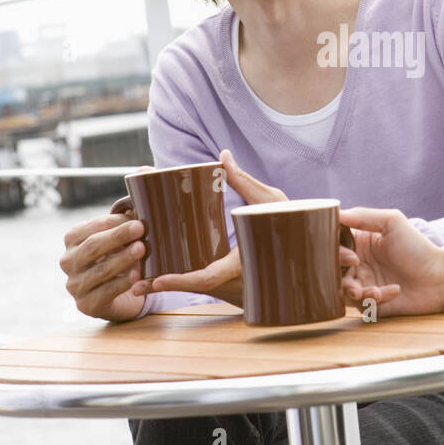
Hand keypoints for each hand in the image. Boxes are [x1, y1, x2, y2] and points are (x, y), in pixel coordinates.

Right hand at [61, 206, 154, 323]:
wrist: (120, 297)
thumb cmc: (118, 259)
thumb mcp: (119, 241)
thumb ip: (124, 225)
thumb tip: (135, 208)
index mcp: (72, 240)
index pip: (91, 228)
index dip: (114, 223)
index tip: (137, 220)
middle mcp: (68, 262)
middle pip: (93, 246)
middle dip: (118, 236)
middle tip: (140, 229)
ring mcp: (75, 285)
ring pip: (100, 270)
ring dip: (123, 258)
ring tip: (141, 249)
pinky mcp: (86, 305)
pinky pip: (106, 291)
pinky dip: (123, 282)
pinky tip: (137, 275)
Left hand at [136, 150, 286, 297]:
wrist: (309, 250)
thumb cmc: (293, 223)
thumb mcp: (272, 200)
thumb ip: (244, 181)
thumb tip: (222, 155)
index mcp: (245, 262)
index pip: (209, 278)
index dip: (182, 281)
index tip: (158, 279)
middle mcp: (237, 277)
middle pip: (194, 288)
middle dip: (164, 286)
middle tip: (135, 283)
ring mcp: (233, 281)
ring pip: (194, 288)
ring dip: (166, 285)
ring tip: (137, 282)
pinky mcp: (231, 278)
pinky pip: (201, 282)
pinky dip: (179, 280)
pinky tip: (157, 275)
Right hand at [337, 207, 443, 317]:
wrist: (439, 278)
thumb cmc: (417, 247)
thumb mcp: (392, 222)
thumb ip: (363, 216)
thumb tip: (336, 214)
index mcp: (359, 243)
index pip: (334, 246)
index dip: (335, 252)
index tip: (351, 255)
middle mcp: (358, 264)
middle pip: (333, 272)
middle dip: (342, 274)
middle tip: (358, 268)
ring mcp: (364, 284)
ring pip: (343, 291)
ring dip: (357, 291)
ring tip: (375, 290)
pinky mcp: (372, 303)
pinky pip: (361, 306)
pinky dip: (375, 299)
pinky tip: (395, 291)